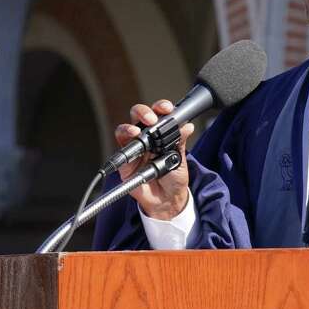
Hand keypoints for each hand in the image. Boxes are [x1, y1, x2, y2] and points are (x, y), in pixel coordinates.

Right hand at [114, 100, 194, 220]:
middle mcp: (146, 138)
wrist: (167, 200)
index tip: (167, 109)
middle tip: (152, 119)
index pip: (159, 114)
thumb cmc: (174, 177)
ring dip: (130, 127)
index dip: (161, 107)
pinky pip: (120, 151)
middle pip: (139, 116)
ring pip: (126, 130)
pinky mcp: (125, 163)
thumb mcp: (181, 159)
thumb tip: (187, 126)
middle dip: (143, 112)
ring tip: (138, 131)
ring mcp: (135, 149)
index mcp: (161, 134)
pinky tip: (131, 143)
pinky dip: (124, 146)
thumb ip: (181, 142)